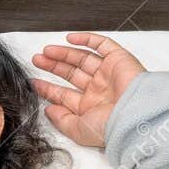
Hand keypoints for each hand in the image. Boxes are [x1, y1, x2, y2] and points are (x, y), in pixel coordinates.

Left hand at [30, 33, 146, 148]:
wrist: (135, 115)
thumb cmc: (109, 126)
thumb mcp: (78, 130)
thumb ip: (61, 120)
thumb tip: (48, 111)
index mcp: (89, 107)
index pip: (63, 95)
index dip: (47, 88)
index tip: (33, 82)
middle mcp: (98, 90)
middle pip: (71, 74)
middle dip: (53, 67)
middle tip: (37, 60)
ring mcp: (108, 74)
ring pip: (82, 58)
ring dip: (64, 54)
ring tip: (46, 51)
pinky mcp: (118, 59)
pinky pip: (102, 45)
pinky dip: (87, 39)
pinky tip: (69, 38)